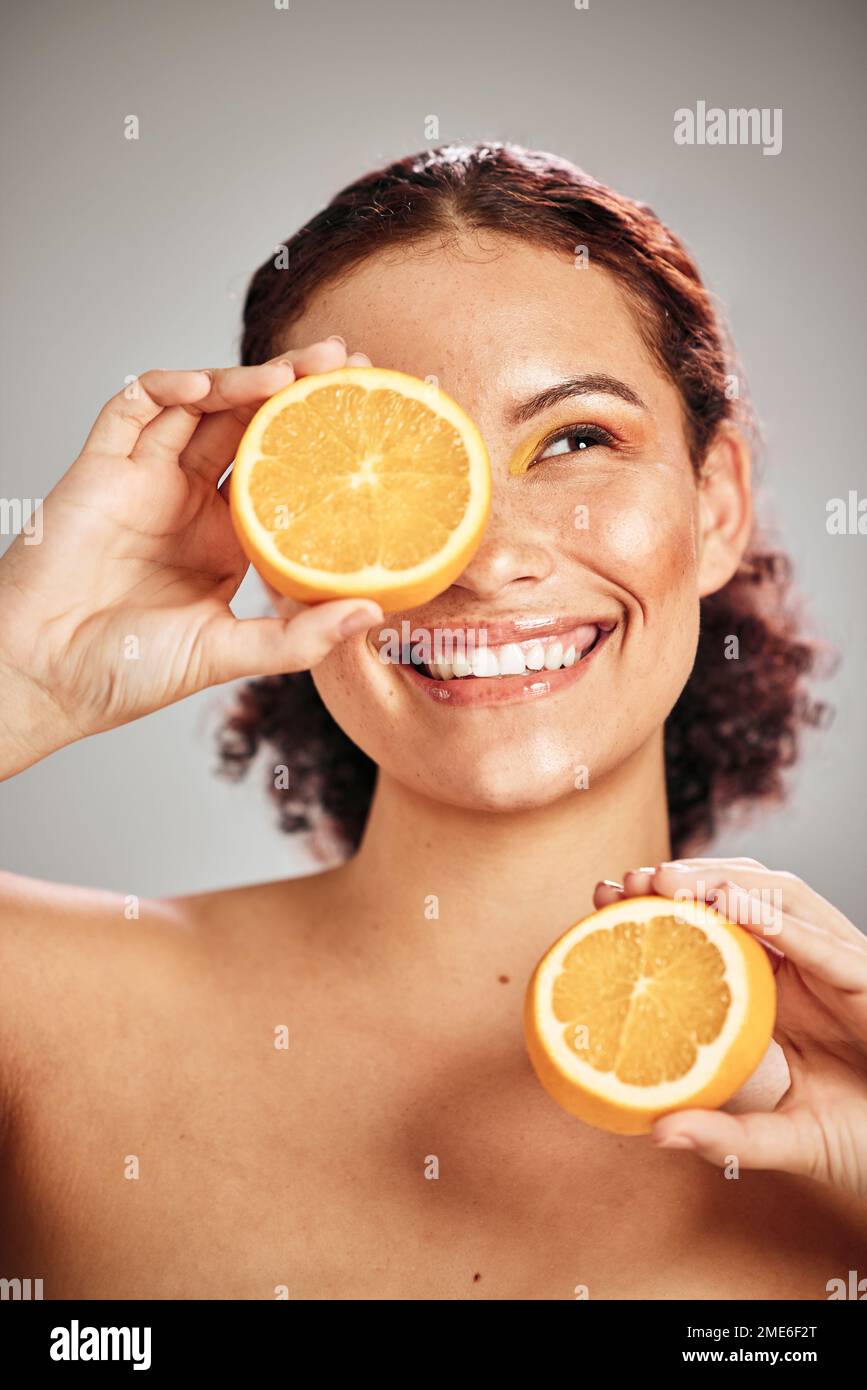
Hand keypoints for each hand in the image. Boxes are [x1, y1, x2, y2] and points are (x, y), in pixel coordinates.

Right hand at [0, 338, 379, 775]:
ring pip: (200, 408)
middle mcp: (189, 503)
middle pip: (249, 425)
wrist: (41, 676)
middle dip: (296, 388)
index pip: (284, 472)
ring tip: (294, 370)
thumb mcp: (225, 654)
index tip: (368, 414)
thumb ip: (296, 638)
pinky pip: (133, 408)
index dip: (322, 440)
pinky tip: (206, 386)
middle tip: (346, 361)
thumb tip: (372, 612)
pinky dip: (170, 388)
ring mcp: (145, 481)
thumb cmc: (124, 673)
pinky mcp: (101, 468)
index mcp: (226, 541)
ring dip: (243, 380)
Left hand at [594, 859, 866, 1197]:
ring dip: (722, 881)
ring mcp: (838, 967)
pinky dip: (776, 920)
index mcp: (779, 992)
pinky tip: (730, 905)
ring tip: (668, 881)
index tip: (604, 898)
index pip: (712, 930)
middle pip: (741, 898)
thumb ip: (727, 1137)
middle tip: (629, 881)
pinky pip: (822, 944)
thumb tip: (655, 1131)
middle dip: (684, 878)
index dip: (661, 907)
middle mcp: (806, 967)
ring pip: (782, 898)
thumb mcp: (786, 1141)